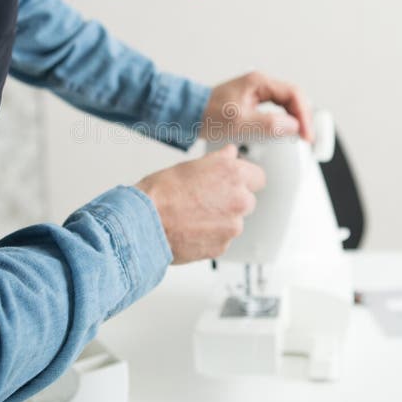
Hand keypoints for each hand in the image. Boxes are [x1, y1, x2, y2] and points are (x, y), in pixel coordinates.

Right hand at [135, 145, 265, 263]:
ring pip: (233, 223)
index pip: (258, 177)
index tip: (236, 183)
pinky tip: (190, 229)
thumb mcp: (190, 166)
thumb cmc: (160, 193)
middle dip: (231, 202)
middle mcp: (239, 200)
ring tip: (192, 216)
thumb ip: (218, 162)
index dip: (244, 179)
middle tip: (205, 200)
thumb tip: (231, 154)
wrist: (144, 223)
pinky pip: (221, 240)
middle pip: (246, 201)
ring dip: (219, 221)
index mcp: (233, 174)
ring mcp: (232, 226)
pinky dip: (210, 237)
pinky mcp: (222, 247)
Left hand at [199, 71, 313, 142]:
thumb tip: (293, 126)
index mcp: (259, 82)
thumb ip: (268, 124)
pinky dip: (284, 121)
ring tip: (301, 136)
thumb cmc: (207, 114)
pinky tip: (286, 132)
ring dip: (295, 119)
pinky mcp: (252, 102)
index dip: (304, 115)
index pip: (294, 94)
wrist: (188, 114)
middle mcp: (260, 84)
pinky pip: (276, 109)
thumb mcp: (240, 121)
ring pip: (286, 104)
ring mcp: (256, 92)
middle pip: (293, 98)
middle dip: (303, 117)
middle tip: (307, 138)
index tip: (306, 134)